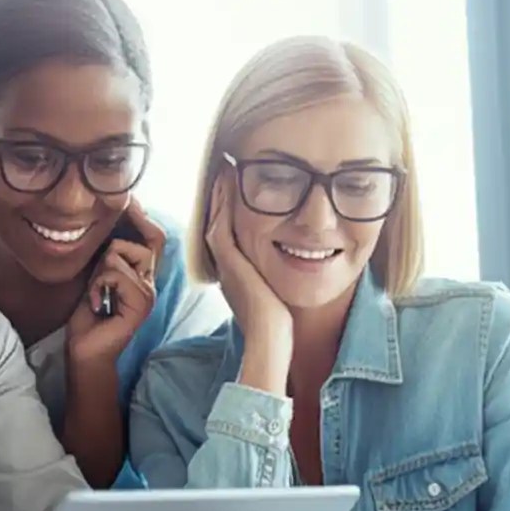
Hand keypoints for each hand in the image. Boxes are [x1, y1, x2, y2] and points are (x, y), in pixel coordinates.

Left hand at [67, 201, 165, 364]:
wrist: (85, 348)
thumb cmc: (87, 314)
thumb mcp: (96, 274)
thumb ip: (108, 253)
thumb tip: (109, 220)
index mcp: (142, 272)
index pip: (154, 235)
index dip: (142, 215)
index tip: (127, 203)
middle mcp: (151, 280)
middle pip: (146, 238)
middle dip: (112, 247)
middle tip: (98, 275)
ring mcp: (149, 292)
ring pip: (120, 253)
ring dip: (100, 271)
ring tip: (97, 293)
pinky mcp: (141, 302)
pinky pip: (116, 272)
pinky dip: (99, 285)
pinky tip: (98, 304)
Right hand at [204, 178, 292, 392]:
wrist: (271, 339)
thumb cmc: (278, 325)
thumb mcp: (274, 296)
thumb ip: (274, 282)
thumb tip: (294, 268)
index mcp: (234, 274)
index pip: (227, 235)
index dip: (227, 211)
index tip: (233, 189)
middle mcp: (225, 266)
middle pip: (216, 223)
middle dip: (219, 198)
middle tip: (222, 172)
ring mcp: (225, 263)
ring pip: (215, 220)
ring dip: (219, 194)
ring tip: (223, 171)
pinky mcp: (230, 261)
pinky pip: (221, 224)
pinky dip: (222, 203)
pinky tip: (228, 183)